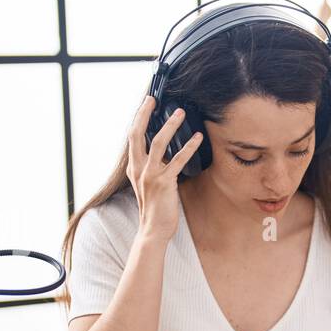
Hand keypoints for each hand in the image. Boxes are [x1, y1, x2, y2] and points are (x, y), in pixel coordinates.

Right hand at [126, 95, 202, 243]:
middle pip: (137, 134)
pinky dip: (189, 147)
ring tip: (180, 113)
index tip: (146, 104)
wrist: (153, 230)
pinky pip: (178, 160)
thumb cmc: (155, 210)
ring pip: (158, 142)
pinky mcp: (164, 183)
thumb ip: (151, 169)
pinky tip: (198, 139)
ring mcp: (150, 175)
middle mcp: (138, 169)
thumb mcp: (147, 186)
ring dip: (170, 125)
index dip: (138, 119)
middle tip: (153, 99)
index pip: (132, 138)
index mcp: (133, 169)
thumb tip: (163, 156)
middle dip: (144, 114)